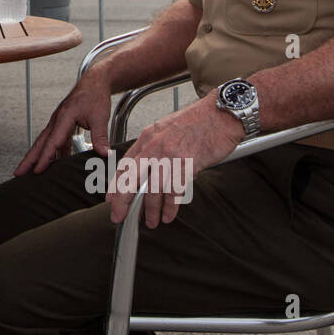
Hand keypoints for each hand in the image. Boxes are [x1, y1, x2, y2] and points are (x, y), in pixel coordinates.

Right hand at [15, 71, 112, 175]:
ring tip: (31, 171)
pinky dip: (53, 151)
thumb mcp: (100, 117)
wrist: (94, 82)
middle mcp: (57, 120)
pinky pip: (54, 140)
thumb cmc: (95, 96)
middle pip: (39, 143)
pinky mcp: (62, 124)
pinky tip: (56, 162)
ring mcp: (58, 122)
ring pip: (44, 142)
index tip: (38, 170)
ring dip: (37, 156)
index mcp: (64, 118)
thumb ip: (100, 136)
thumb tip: (104, 154)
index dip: (45, 157)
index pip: (52, 142)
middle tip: (18, 173)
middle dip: (28, 159)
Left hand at [106, 99, 243, 228]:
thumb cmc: (198, 120)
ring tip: (150, 221)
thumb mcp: (167, 128)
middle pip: (131, 180)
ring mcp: (170, 157)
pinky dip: (170, 207)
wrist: (221, 113)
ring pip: (152, 190)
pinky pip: (174, 192)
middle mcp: (155, 148)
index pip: (125, 165)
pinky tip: (168, 215)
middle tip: (119, 216)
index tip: (112, 198)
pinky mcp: (187, 166)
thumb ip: (154, 146)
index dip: (116, 184)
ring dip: (150, 210)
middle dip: (123, 202)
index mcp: (148, 138)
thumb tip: (147, 165)